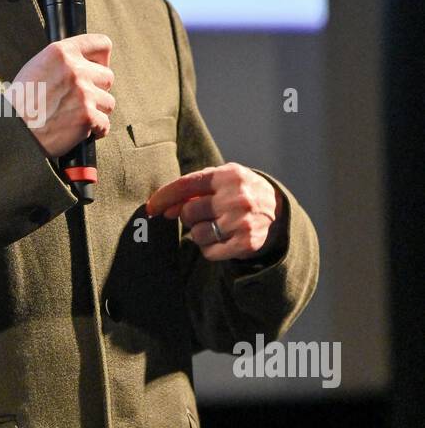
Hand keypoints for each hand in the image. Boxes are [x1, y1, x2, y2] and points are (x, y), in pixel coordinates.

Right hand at [7, 33, 114, 157]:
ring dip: (96, 111)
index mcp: (62, 52)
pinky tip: (78, 130)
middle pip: (108, 77)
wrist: (12, 129)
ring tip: (75, 117)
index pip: (101, 44)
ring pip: (108, 102)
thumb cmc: (21, 102)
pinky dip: (95, 130)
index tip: (97, 70)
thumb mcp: (38, 67)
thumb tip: (86, 64)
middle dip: (97, 90)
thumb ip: (64, 62)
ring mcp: (83, 93)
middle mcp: (75, 69)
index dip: (102, 59)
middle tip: (79, 101)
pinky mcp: (87, 116)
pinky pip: (104, 124)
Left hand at [145, 162, 285, 260]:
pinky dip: (210, 249)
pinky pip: (209, 252)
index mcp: (227, 175)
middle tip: (204, 215)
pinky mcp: (246, 243)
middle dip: (189, 216)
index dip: (164, 197)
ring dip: (200, 233)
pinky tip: (223, 239)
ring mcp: (242, 221)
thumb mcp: (220, 183)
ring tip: (217, 226)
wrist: (277, 210)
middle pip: (189, 212)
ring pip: (197, 234)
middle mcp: (236, 197)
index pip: (186, 185)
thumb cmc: (238, 193)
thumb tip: (165, 209)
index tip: (151, 207)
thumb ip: (192, 191)